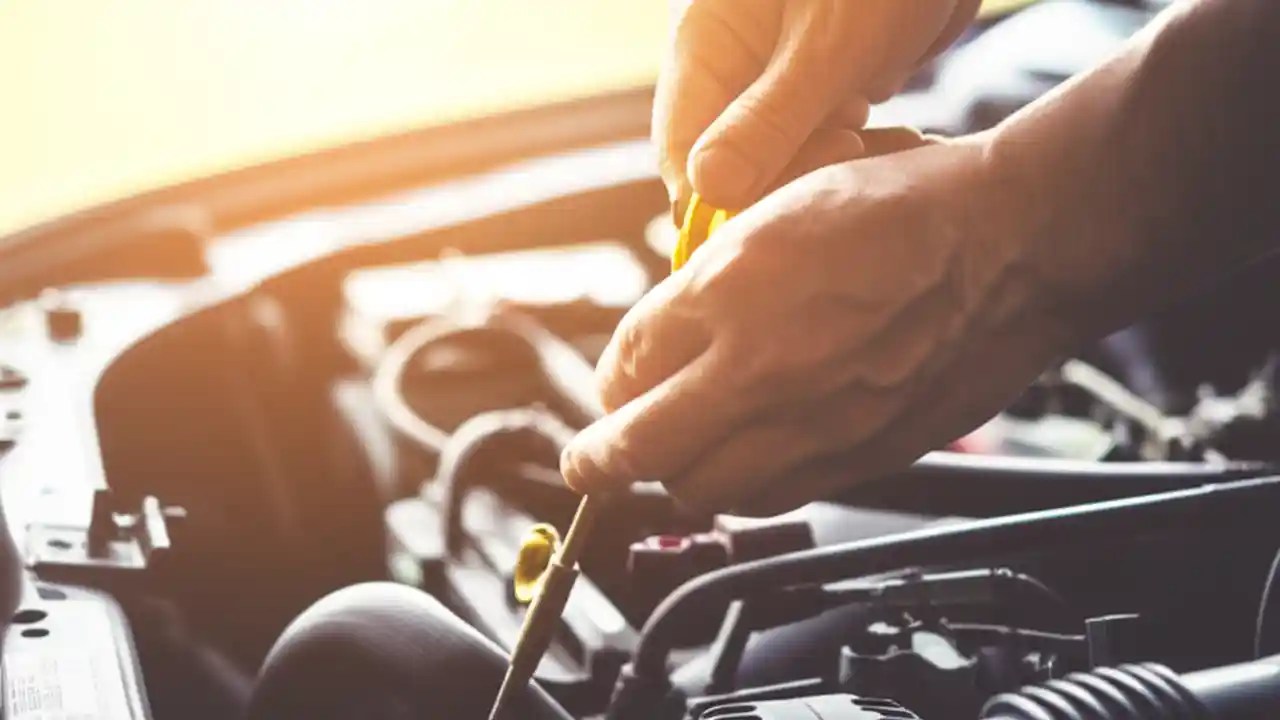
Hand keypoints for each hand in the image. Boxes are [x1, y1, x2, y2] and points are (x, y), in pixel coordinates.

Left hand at [562, 137, 1072, 514]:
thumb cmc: (906, 211)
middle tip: (588, 465)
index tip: (612, 384)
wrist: (1009, 246)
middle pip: (640, 450)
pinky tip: (742, 466)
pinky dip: (741, 490)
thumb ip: (710, 281)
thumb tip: (665, 336)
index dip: (608, 378)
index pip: (625, 361)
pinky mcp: (858, 456)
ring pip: (701, 492)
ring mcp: (810, 421)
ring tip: (669, 464)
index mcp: (730, 290)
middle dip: (600, 461)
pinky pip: (772, 498)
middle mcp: (760, 366)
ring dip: (672, 479)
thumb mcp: (779, 209)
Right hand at [654, 0, 981, 211]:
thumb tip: (707, 192)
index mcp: (703, 45)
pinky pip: (825, 136)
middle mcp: (729, 64)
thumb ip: (770, 118)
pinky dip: (860, 147)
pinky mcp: (822, 78)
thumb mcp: (830, 43)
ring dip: (833, 164)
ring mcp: (775, 72)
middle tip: (858, 148)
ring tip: (891, 140)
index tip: (803, 190)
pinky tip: (903, 135)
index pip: (684, 155)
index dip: (730, 195)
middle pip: (734, 162)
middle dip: (795, 173)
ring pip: (785, 156)